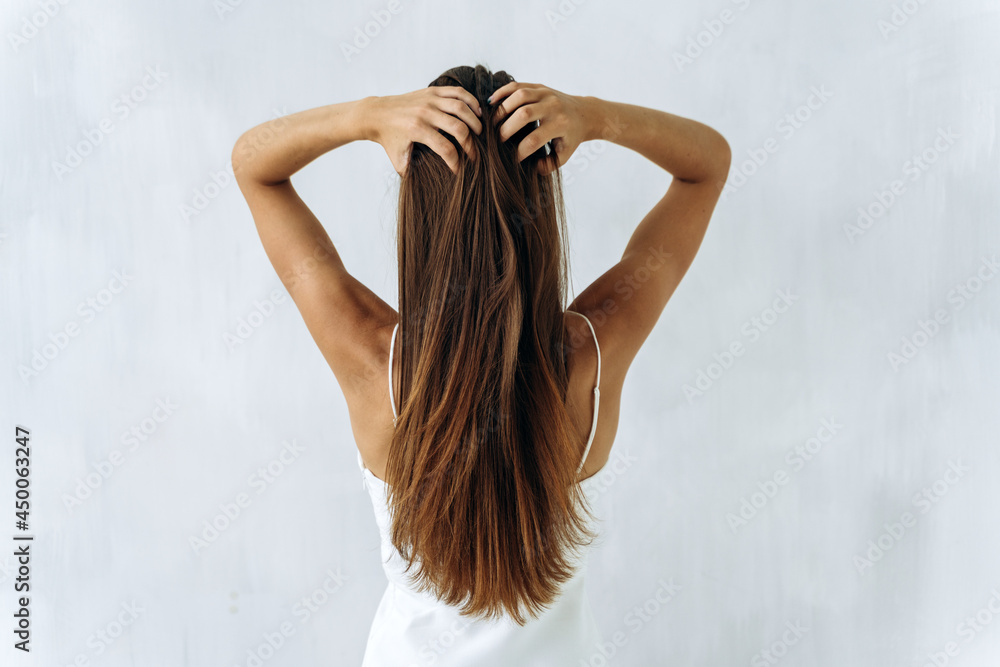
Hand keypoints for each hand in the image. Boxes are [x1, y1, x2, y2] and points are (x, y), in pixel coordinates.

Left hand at [367, 87, 482, 175]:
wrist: (377, 113)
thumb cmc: (389, 138)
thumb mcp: (398, 159)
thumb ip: (413, 173)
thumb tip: (430, 187)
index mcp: (417, 129)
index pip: (446, 148)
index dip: (456, 162)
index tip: (460, 170)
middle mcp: (425, 112)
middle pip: (458, 128)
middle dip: (470, 144)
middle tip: (474, 154)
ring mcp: (430, 99)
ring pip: (462, 107)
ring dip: (475, 121)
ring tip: (480, 133)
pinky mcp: (432, 90)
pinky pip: (458, 92)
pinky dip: (471, 101)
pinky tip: (478, 112)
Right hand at [489, 81, 589, 175]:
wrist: (585, 114)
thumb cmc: (571, 137)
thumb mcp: (564, 154)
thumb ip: (548, 166)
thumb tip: (530, 168)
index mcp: (560, 124)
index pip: (534, 140)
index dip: (520, 152)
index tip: (513, 159)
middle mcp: (554, 106)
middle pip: (524, 115)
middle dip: (506, 129)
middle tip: (496, 141)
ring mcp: (546, 93)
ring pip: (519, 96)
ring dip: (502, 109)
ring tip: (492, 123)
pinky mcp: (539, 86)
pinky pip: (517, 85)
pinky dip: (502, 92)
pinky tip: (491, 103)